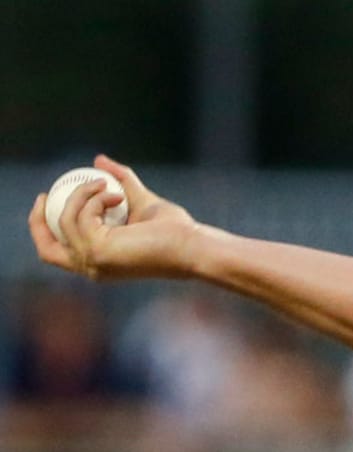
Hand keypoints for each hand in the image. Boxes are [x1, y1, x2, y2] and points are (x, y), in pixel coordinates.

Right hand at [29, 154, 199, 280]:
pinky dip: (94, 199)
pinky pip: (81, 216)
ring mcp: (92, 263)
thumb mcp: (140, 200)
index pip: (57, 252)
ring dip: (82, 196)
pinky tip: (117, 196)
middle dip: (38, 220)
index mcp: (98, 263)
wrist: (192, 245)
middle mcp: (91, 269)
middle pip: (45, 248)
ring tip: (109, 189)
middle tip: (47, 193)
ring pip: (65, 221)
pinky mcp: (97, 251)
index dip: (44, 227)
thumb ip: (121, 181)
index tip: (49, 198)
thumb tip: (98, 160)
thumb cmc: (174, 230)